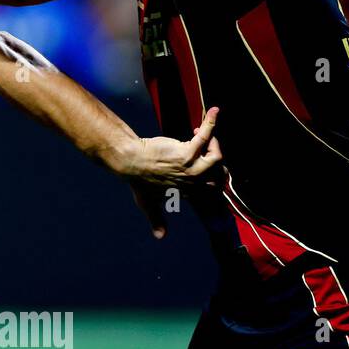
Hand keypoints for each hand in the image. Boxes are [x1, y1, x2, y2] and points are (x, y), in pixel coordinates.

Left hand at [119, 107, 224, 237]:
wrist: (128, 162)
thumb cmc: (137, 181)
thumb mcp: (148, 203)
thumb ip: (157, 219)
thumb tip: (160, 238)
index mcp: (188, 189)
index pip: (213, 187)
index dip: (218, 176)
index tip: (214, 166)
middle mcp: (192, 179)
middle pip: (219, 171)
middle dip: (218, 158)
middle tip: (207, 145)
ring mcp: (190, 166)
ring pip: (217, 157)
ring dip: (213, 143)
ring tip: (201, 132)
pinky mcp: (186, 151)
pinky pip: (205, 136)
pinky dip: (211, 122)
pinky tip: (214, 111)